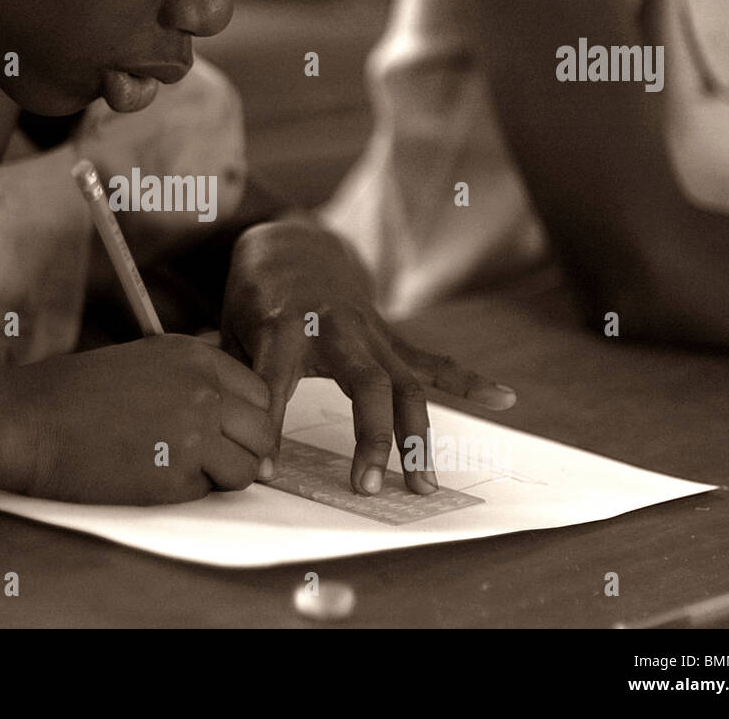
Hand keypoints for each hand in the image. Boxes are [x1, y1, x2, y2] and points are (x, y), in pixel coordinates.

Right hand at [16, 334, 274, 504]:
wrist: (29, 420)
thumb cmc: (73, 392)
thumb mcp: (144, 361)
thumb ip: (192, 379)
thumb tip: (234, 412)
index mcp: (194, 356)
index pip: (259, 392)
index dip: (250, 419)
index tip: (238, 433)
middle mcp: (203, 390)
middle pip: (263, 430)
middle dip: (248, 450)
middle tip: (222, 461)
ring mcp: (194, 434)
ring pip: (246, 468)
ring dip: (224, 475)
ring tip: (184, 470)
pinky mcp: (175, 476)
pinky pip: (208, 492)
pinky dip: (190, 492)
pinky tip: (154, 476)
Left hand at [220, 219, 516, 495]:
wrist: (290, 243)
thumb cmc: (254, 297)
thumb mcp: (228, 329)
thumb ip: (232, 376)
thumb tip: (223, 428)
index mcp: (284, 326)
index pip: (278, 381)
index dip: (272, 424)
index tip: (267, 470)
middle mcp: (335, 328)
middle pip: (365, 384)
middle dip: (370, 436)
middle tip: (367, 486)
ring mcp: (370, 332)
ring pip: (405, 383)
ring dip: (417, 434)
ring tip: (424, 484)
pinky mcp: (390, 336)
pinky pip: (433, 361)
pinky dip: (469, 381)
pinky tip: (506, 398)